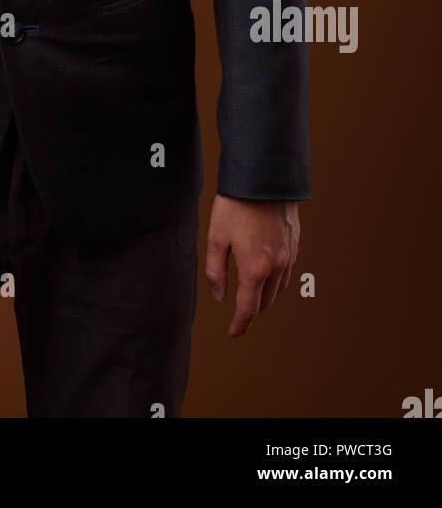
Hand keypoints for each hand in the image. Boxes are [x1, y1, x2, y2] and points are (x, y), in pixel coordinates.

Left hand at [205, 194, 299, 336]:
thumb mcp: (216, 237)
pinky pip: (287, 271)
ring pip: (279, 288)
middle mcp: (276, 266)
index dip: (240, 325)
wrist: (263, 177)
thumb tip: (219, 296)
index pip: (248, 309)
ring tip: (252, 295)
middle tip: (239, 315)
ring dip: (265, 296)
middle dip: (252, 311)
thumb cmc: (235, 204)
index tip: (233, 332)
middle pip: (265, 301)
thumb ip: (216, 271)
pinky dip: (277, 279)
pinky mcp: (295, 242)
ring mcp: (289, 254)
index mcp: (254, 268)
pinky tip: (266, 272)